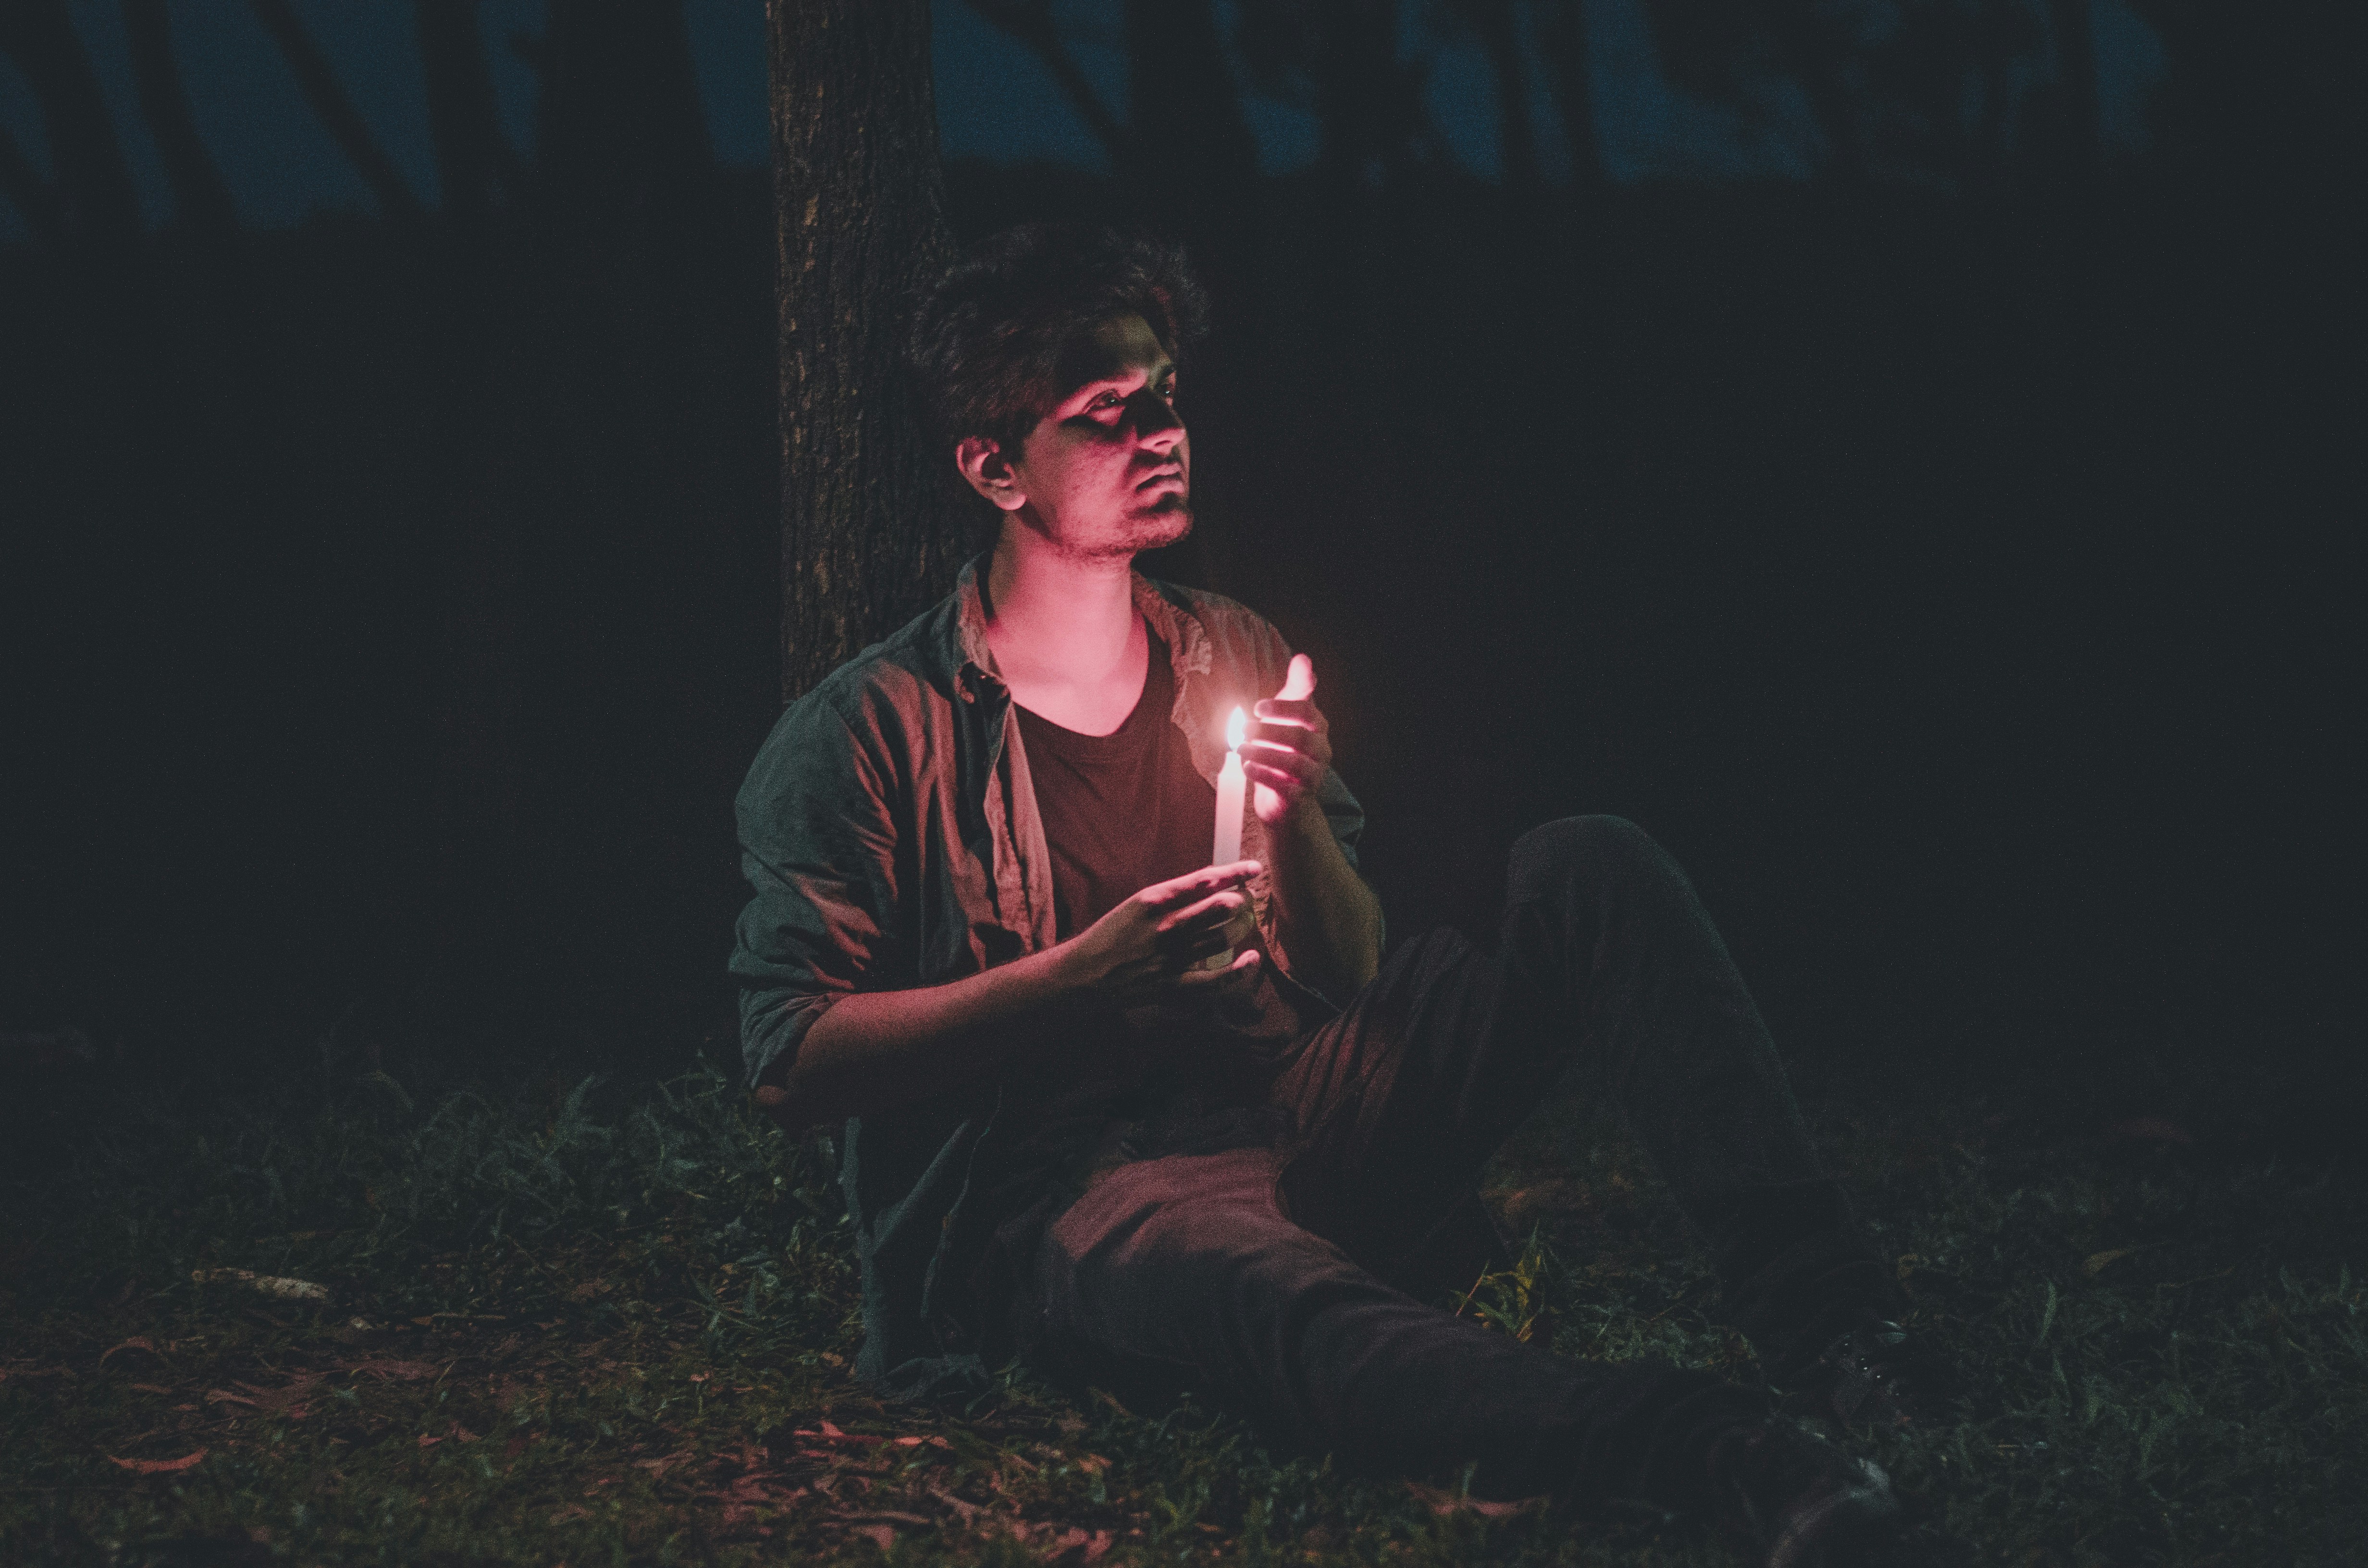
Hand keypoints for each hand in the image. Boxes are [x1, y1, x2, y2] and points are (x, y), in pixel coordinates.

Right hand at [1058, 861, 1264, 1005]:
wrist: (1085, 973)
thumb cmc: (1111, 934)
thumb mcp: (1137, 903)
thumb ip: (1172, 894)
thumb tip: (1211, 882)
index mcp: (1154, 900)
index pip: (1205, 880)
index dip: (1235, 873)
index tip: (1253, 869)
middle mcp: (1166, 926)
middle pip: (1221, 907)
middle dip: (1243, 898)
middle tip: (1248, 896)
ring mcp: (1172, 957)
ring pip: (1223, 937)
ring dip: (1243, 925)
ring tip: (1247, 919)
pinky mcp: (1174, 984)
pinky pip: (1216, 979)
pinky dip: (1239, 970)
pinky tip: (1251, 958)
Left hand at [1244, 654, 1328, 826]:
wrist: (1288, 798)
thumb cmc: (1287, 747)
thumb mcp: (1290, 715)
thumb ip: (1297, 687)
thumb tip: (1303, 658)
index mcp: (1318, 727)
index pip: (1307, 711)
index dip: (1283, 707)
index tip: (1258, 706)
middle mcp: (1320, 751)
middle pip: (1301, 737)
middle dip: (1270, 730)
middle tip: (1243, 728)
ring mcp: (1312, 776)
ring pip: (1293, 762)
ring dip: (1264, 753)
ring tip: (1240, 748)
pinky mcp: (1299, 797)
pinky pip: (1284, 786)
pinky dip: (1263, 775)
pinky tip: (1246, 767)